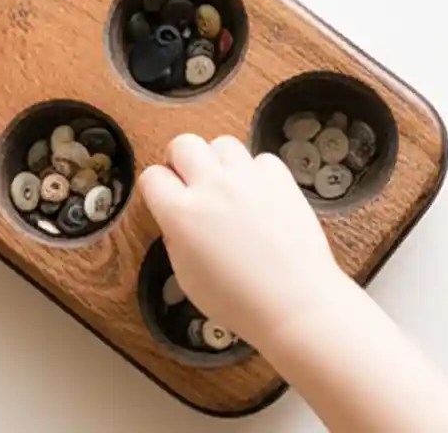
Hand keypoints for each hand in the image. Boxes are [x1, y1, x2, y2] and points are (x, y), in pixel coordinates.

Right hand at [139, 134, 348, 344]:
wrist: (295, 304)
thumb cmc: (236, 301)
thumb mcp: (186, 277)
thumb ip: (176, 238)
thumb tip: (178, 218)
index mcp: (180, 213)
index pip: (152, 176)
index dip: (157, 188)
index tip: (166, 200)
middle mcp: (211, 186)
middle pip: (184, 143)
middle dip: (183, 161)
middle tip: (193, 185)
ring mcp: (248, 179)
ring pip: (222, 143)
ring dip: (219, 162)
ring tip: (229, 188)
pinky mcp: (281, 180)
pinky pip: (261, 159)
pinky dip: (257, 173)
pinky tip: (260, 196)